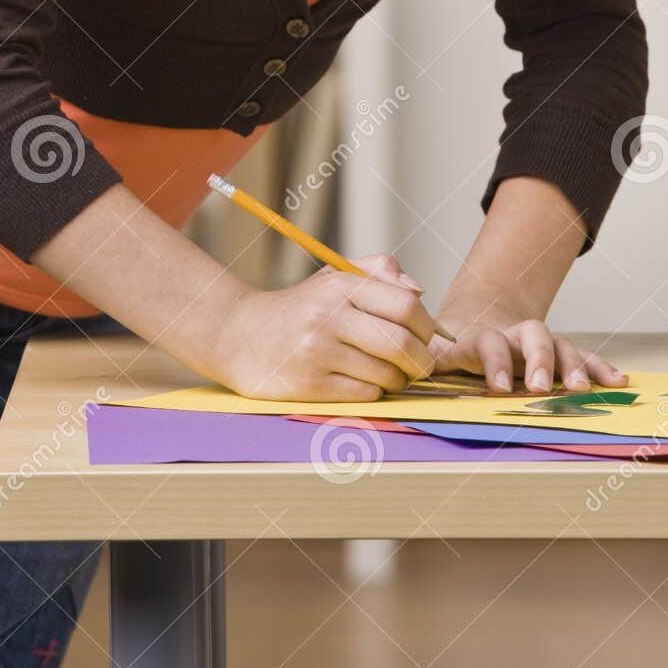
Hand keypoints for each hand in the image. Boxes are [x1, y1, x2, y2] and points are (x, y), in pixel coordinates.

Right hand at [214, 252, 437, 402]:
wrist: (239, 336)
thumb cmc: (299, 307)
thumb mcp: (333, 276)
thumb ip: (379, 272)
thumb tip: (419, 292)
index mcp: (340, 286)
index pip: (406, 306)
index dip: (427, 326)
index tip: (427, 337)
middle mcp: (328, 316)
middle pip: (402, 345)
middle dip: (421, 360)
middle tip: (420, 365)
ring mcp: (317, 353)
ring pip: (386, 375)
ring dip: (397, 380)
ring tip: (388, 373)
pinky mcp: (309, 385)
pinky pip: (365, 394)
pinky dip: (373, 391)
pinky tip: (362, 382)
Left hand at [428, 303, 627, 394]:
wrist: (476, 317)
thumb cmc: (451, 344)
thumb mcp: (434, 348)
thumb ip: (427, 355)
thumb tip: (407, 366)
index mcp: (480, 338)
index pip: (489, 343)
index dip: (495, 362)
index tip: (499, 387)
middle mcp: (513, 337)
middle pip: (532, 336)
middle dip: (539, 359)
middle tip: (542, 385)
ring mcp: (538, 345)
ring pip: (560, 345)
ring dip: (573, 365)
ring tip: (582, 388)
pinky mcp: (557, 354)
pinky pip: (582, 358)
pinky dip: (599, 367)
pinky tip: (619, 380)